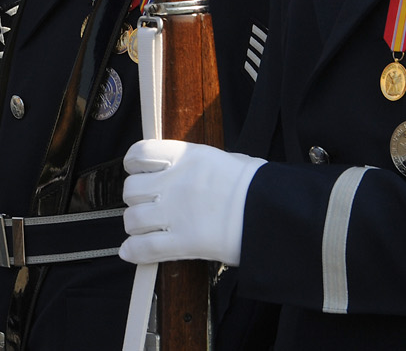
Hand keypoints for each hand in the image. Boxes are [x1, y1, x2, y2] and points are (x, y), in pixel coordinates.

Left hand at [119, 138, 265, 266]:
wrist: (275, 211)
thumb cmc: (260, 186)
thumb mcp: (232, 161)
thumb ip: (206, 165)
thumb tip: (199, 170)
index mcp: (187, 157)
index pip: (141, 153)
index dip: (133, 164)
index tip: (136, 171)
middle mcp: (175, 182)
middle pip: (132, 189)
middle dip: (135, 199)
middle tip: (147, 206)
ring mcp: (177, 212)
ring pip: (133, 219)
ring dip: (135, 226)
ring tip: (143, 230)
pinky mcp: (184, 241)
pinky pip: (146, 247)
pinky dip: (135, 251)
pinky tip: (130, 253)